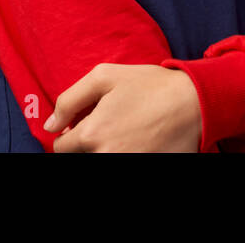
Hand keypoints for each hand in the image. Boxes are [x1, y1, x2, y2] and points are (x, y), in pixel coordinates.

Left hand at [43, 63, 200, 151]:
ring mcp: (127, 165)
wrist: (194, 102)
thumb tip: (50, 125)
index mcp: (92, 134)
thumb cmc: (150, 85)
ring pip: (102, 159)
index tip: (85, 123)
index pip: (61, 147)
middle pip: (82, 157)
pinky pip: (124, 162)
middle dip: (89, 142)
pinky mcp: (146, 167)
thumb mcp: (104, 76)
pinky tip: (139, 140)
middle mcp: (106, 156)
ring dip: (107, 148)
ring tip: (126, 131)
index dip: (70, 133)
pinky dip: (127, 151)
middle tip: (111, 123)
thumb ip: (69, 100)